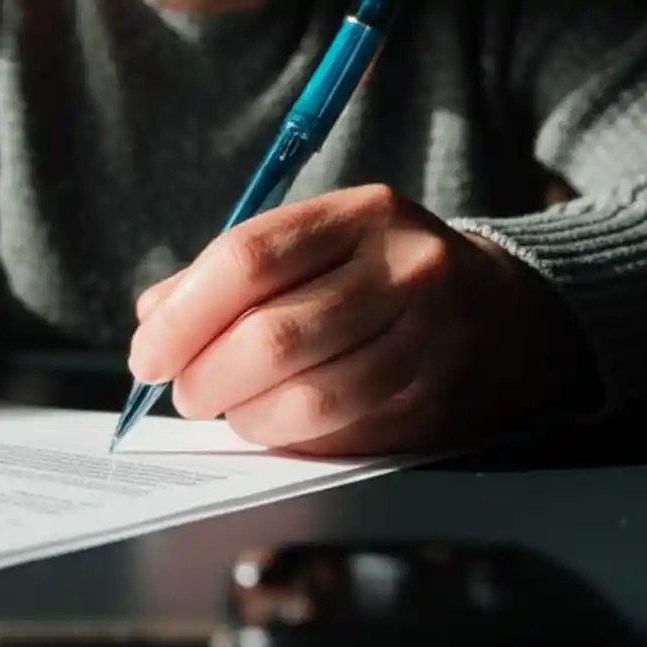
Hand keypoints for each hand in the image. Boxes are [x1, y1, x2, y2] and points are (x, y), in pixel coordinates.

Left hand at [129, 184, 591, 455]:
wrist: (500, 311)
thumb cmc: (374, 276)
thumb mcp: (312, 247)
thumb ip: (225, 275)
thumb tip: (153, 318)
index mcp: (357, 214)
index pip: (248, 259)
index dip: (183, 317)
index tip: (146, 355)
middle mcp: (401, 266)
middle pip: (272, 333)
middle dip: (205, 375)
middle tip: (182, 392)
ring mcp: (427, 333)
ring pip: (308, 393)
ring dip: (242, 413)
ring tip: (224, 407)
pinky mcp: (433, 393)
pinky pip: (339, 427)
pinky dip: (282, 432)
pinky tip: (266, 422)